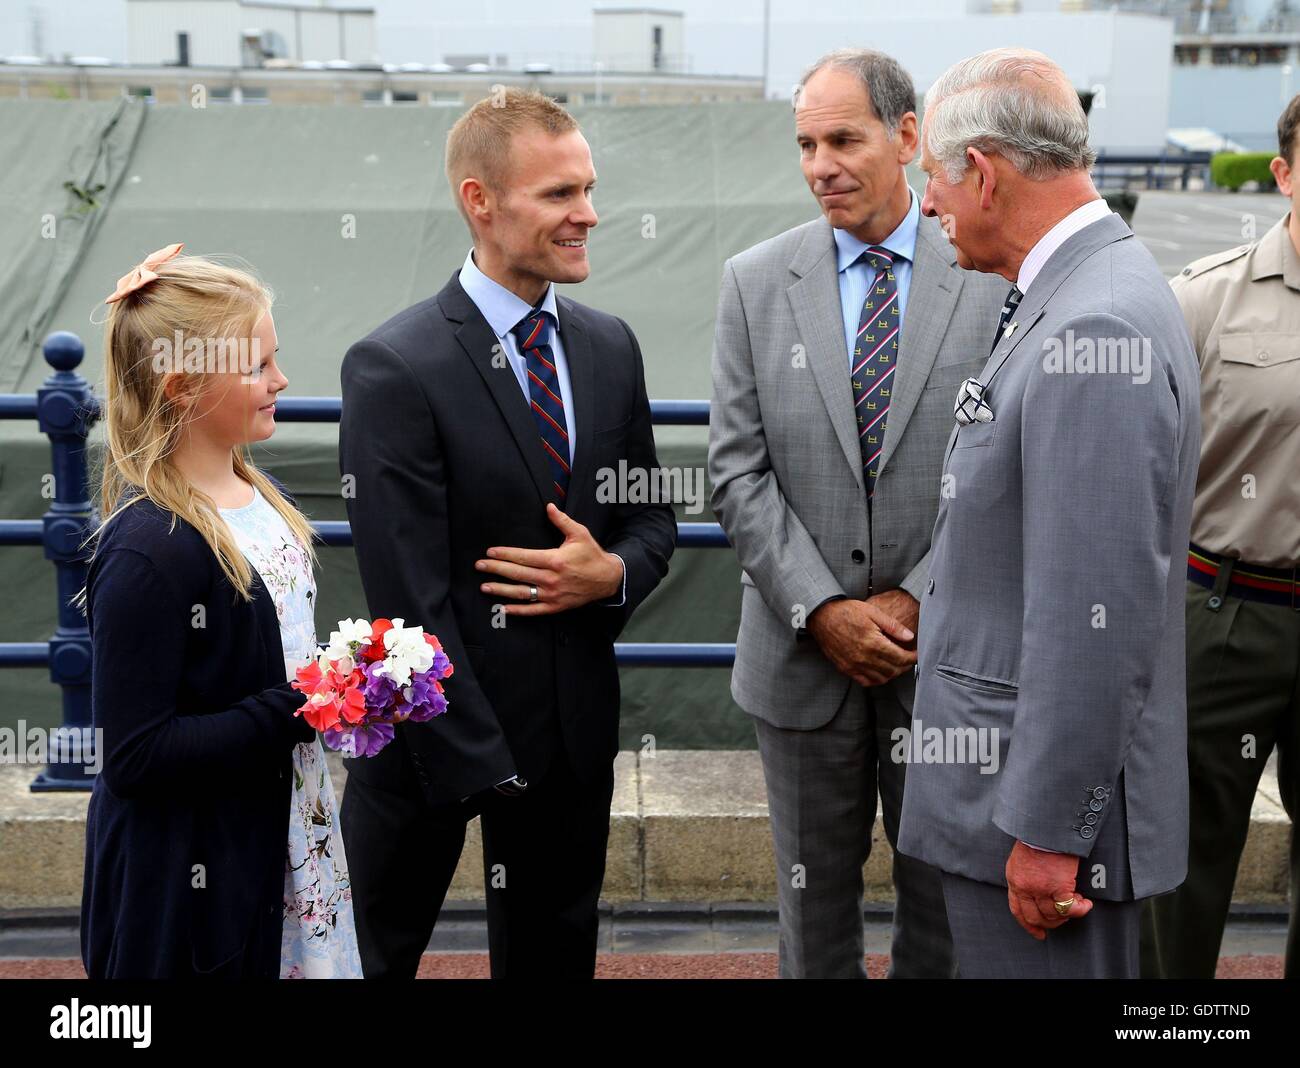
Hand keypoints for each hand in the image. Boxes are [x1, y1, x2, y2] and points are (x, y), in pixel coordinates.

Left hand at [476, 503, 622, 615]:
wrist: (608, 579)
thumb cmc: (592, 555)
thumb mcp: (579, 534)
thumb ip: (562, 521)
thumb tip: (549, 507)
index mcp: (555, 560)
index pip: (523, 557)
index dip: (505, 554)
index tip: (490, 552)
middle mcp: (551, 578)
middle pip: (518, 574)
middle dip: (496, 569)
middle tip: (480, 566)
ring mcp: (553, 594)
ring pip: (522, 593)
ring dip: (501, 590)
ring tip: (485, 586)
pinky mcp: (556, 606)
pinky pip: (533, 610)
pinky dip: (517, 611)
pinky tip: (503, 608)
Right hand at [806, 597, 916, 686]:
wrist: (821, 616)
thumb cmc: (846, 611)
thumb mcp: (872, 612)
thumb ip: (893, 626)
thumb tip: (910, 636)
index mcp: (873, 643)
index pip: (901, 658)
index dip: (913, 658)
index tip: (917, 654)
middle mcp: (864, 658)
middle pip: (893, 670)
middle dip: (905, 666)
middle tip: (909, 659)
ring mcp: (854, 665)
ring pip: (881, 679)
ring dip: (892, 674)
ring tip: (896, 665)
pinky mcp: (845, 668)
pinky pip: (865, 681)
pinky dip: (876, 680)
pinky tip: (880, 671)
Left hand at [1004, 840, 1092, 939]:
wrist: (1046, 827)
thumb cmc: (1037, 838)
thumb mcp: (1021, 859)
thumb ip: (1025, 877)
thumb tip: (1036, 894)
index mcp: (1014, 880)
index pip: (1018, 910)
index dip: (1029, 925)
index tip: (1039, 934)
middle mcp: (1025, 888)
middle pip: (1036, 917)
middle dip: (1051, 923)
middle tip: (1064, 918)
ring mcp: (1041, 889)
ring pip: (1054, 915)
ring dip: (1067, 914)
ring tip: (1077, 903)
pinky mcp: (1058, 887)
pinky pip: (1070, 908)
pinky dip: (1080, 909)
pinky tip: (1085, 904)